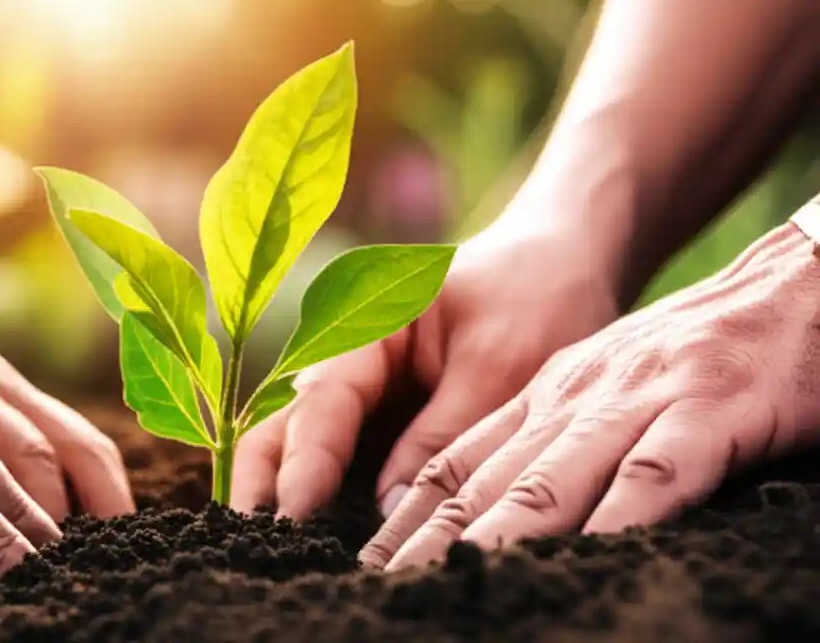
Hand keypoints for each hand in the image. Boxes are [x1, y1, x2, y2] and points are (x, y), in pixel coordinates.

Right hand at [230, 218, 619, 519]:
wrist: (564, 265)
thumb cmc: (535, 298)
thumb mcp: (500, 363)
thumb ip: (443, 434)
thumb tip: (389, 512)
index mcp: (367, 325)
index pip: (322, 398)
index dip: (305, 460)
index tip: (291, 515)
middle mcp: (348, 363)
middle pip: (285, 425)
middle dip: (266, 483)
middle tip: (258, 546)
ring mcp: (363, 397)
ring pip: (302, 450)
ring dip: (289, 498)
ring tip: (282, 557)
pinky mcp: (385, 426)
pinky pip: (345, 467)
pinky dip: (332, 504)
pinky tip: (331, 546)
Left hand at [362, 223, 819, 569]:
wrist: (790, 288)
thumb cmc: (698, 353)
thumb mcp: (606, 386)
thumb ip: (554, 440)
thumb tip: (491, 509)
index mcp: (547, 393)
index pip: (457, 461)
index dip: (407, 514)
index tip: (368, 560)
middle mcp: (577, 397)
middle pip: (485, 478)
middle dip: (427, 537)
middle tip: (380, 584)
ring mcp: (639, 401)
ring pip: (552, 477)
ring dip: (497, 536)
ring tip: (453, 581)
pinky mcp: (709, 410)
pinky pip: (657, 472)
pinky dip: (617, 517)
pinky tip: (586, 555)